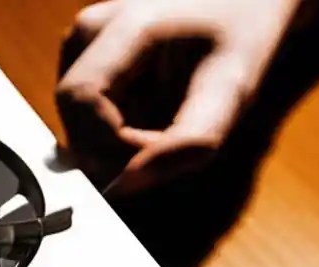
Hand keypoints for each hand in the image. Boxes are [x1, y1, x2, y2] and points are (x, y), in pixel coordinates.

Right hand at [56, 0, 304, 196]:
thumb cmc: (242, 37)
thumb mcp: (230, 90)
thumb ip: (185, 143)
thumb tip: (122, 188)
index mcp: (125, 25)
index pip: (80, 102)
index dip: (109, 148)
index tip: (157, 159)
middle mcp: (89, 29)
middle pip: (76, 118)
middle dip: (116, 151)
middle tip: (168, 147)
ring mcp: (81, 42)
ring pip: (78, 123)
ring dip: (116, 144)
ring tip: (164, 126)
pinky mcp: (82, 57)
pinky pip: (85, 116)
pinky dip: (115, 130)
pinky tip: (150, 114)